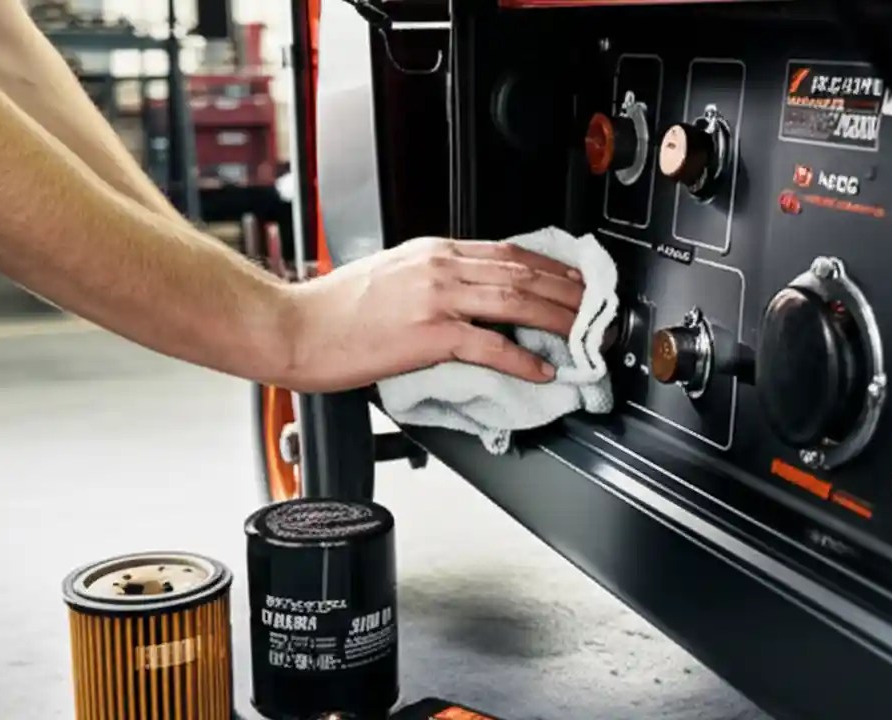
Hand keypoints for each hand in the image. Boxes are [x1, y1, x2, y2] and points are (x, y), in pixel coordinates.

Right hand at [283, 237, 585, 391]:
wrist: (295, 327)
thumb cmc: (334, 309)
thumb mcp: (392, 274)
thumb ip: (434, 277)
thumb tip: (469, 293)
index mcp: (433, 251)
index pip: (509, 252)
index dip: (551, 265)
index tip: (575, 278)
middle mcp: (440, 267)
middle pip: (522, 274)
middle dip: (568, 292)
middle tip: (596, 309)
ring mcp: (436, 299)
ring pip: (516, 302)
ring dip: (559, 320)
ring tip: (583, 336)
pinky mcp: (428, 334)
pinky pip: (489, 344)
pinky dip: (521, 357)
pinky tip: (540, 368)